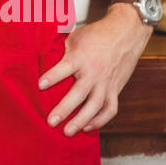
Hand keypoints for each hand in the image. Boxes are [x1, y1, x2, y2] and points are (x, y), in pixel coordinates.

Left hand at [38, 4, 152, 135]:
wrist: (126, 33)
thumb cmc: (97, 34)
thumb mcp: (75, 37)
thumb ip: (61, 50)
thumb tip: (42, 58)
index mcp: (81, 57)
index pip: (64, 69)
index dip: (52, 77)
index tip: (40, 86)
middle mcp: (94, 72)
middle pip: (79, 93)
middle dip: (64, 109)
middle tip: (51, 121)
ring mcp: (106, 82)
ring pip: (95, 106)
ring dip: (81, 120)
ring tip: (68, 131)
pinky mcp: (116, 89)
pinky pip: (109, 109)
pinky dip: (100, 120)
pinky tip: (87, 127)